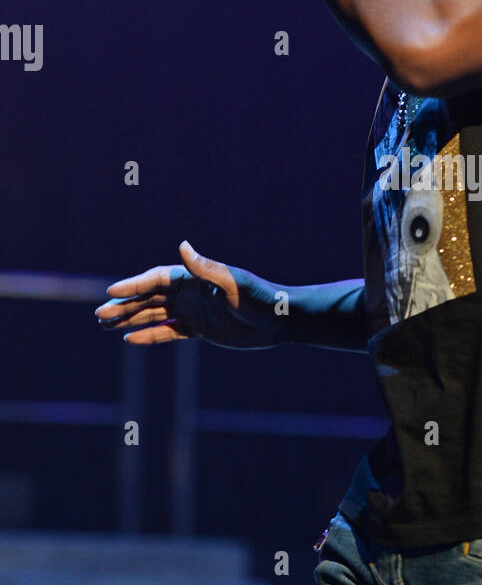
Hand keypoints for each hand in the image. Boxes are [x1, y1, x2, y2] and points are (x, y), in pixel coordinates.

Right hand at [94, 240, 287, 347]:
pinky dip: (150, 335)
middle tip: (99, 315)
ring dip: (130, 319)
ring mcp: (194, 311)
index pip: (156, 279)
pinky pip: (168, 332)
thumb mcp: (232, 282)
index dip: (133, 285)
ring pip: (154, 315)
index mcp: (195, 278)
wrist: (280, 320)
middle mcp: (190, 292)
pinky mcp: (200, 330)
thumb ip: (205, 267)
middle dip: (124, 305)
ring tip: (105, 325)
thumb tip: (182, 246)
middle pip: (149, 298)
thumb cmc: (259, 297)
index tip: (111, 292)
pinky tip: (130, 339)